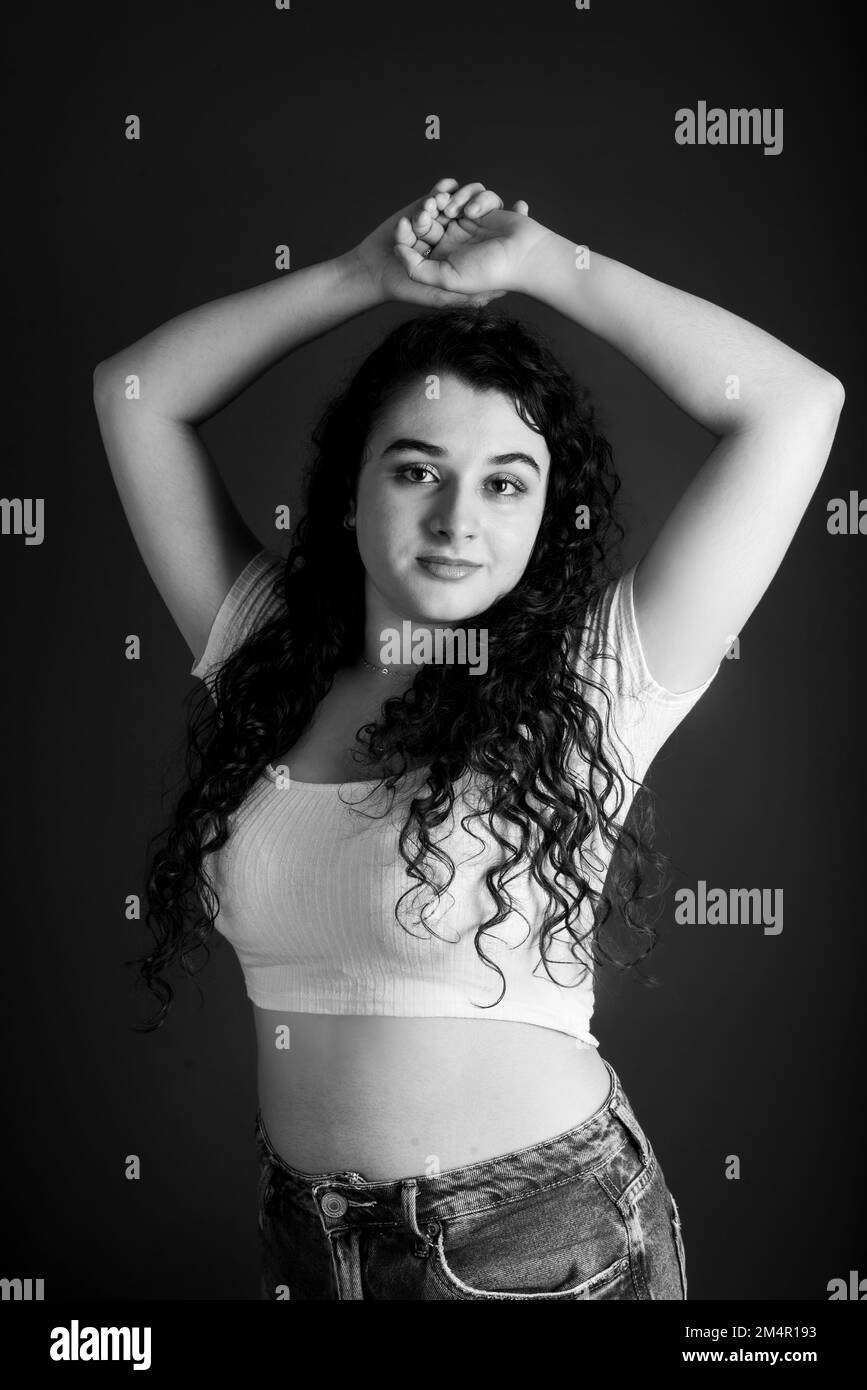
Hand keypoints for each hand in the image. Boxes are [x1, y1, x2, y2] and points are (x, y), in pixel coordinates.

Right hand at [349, 178, 512, 307]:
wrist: (376, 271)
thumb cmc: (408, 289)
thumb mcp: (441, 295)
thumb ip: (468, 296)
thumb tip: (500, 292)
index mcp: (466, 254)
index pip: (494, 234)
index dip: (509, 220)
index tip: (523, 209)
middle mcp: (457, 235)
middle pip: (480, 211)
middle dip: (481, 204)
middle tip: (471, 212)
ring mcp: (441, 220)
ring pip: (460, 200)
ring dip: (458, 198)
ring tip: (444, 206)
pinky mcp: (423, 208)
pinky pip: (440, 191)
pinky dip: (443, 188)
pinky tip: (440, 193)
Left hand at [393, 181, 552, 298]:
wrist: (526, 256)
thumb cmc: (489, 271)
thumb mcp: (446, 278)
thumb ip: (417, 268)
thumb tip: (397, 250)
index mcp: (441, 260)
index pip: (415, 240)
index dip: (408, 230)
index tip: (406, 223)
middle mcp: (453, 241)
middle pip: (429, 216)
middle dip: (428, 208)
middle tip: (432, 207)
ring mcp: (469, 223)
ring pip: (449, 200)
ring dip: (451, 200)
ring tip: (459, 211)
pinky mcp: (485, 209)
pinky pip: (472, 192)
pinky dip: (473, 198)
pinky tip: (477, 213)